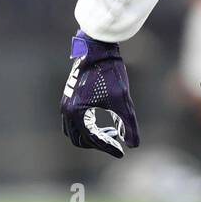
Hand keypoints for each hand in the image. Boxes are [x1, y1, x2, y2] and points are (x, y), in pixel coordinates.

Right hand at [59, 29, 139, 157]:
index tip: (122, 153)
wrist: (97, 48)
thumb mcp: (122, 100)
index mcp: (76, 113)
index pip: (92, 140)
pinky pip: (75, 120)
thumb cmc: (110, 73)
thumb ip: (128, 124)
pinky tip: (107, 120)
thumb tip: (134, 146)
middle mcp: (66, 110)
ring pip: (75, 131)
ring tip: (113, 131)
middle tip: (117, 142)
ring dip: (92, 135)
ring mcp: (66, 104)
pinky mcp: (70, 98)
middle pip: (79, 140)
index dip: (108, 148)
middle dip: (98, 143)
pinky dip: (88, 126)